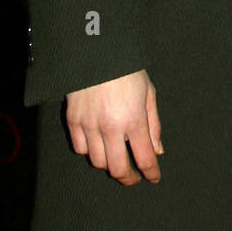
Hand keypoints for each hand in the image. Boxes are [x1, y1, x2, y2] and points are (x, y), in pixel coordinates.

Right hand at [66, 69, 162, 184]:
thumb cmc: (127, 70)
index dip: (151, 173)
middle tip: (133, 178)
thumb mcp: (149, 93)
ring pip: (98, 162)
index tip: (153, 178)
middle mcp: (111, 127)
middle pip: (118, 169)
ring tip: (116, 159)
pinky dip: (90, 151)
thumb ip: (153, 124)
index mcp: (134, 120)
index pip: (145, 158)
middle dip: (128, 178)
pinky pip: (80, 148)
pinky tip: (98, 145)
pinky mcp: (74, 120)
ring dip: (109, 165)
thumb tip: (157, 151)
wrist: (97, 52)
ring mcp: (90, 125)